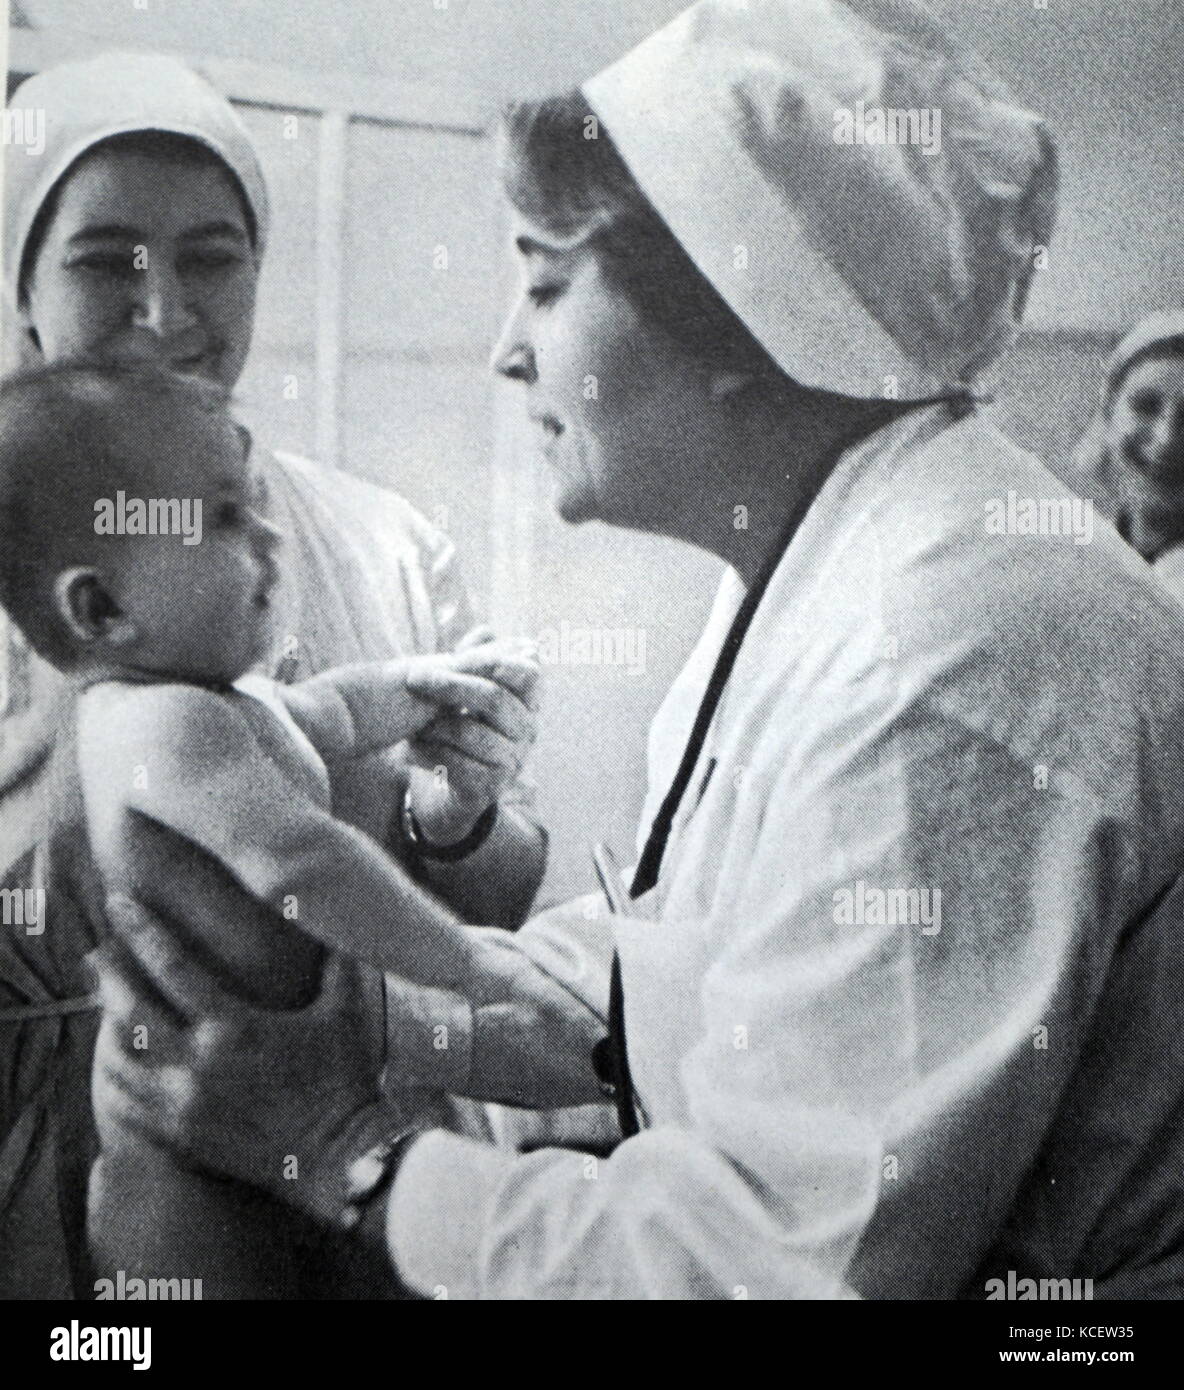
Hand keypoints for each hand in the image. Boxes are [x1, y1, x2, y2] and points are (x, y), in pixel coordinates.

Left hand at [92, 893, 390, 1223]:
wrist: (340, 1159)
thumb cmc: (346, 1080)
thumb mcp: (346, 1011)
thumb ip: (336, 961)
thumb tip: (331, 920)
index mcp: (234, 1025)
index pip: (172, 966)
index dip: (142, 931)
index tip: (120, 904)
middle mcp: (198, 1064)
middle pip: (131, 1011)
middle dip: (109, 977)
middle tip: (95, 955)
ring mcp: (184, 1106)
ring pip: (120, 1062)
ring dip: (106, 1031)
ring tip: (102, 1009)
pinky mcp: (183, 1138)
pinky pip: (129, 1108)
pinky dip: (114, 1083)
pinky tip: (114, 1068)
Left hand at [405, 625, 540, 844]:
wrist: (455, 785)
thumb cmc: (463, 727)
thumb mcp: (467, 693)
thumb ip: (475, 662)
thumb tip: (485, 631)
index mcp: (528, 703)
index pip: (529, 675)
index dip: (500, 662)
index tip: (460, 654)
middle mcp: (527, 731)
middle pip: (493, 698)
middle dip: (449, 685)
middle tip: (412, 677)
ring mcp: (512, 762)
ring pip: (470, 732)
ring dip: (433, 724)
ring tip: (409, 723)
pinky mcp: (490, 788)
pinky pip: (456, 764)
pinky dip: (428, 753)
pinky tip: (409, 748)